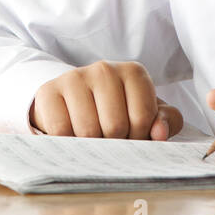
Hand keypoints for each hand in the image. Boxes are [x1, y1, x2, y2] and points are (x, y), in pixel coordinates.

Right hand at [29, 61, 182, 139]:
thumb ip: (165, 121)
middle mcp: (104, 69)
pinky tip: (72, 136)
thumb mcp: (146, 114)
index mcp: (133, 72)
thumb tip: (159, 133)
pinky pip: (61, 130)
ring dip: (90, 146)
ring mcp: (74, 77)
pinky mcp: (48, 91)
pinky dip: (68, 142)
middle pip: (115, 126)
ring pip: (88, 130)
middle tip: (110, 141)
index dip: (139, 138)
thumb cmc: (117, 112)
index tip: (132, 137)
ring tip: (92, 139)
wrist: (73, 103)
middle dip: (114, 144)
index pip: (143, 118)